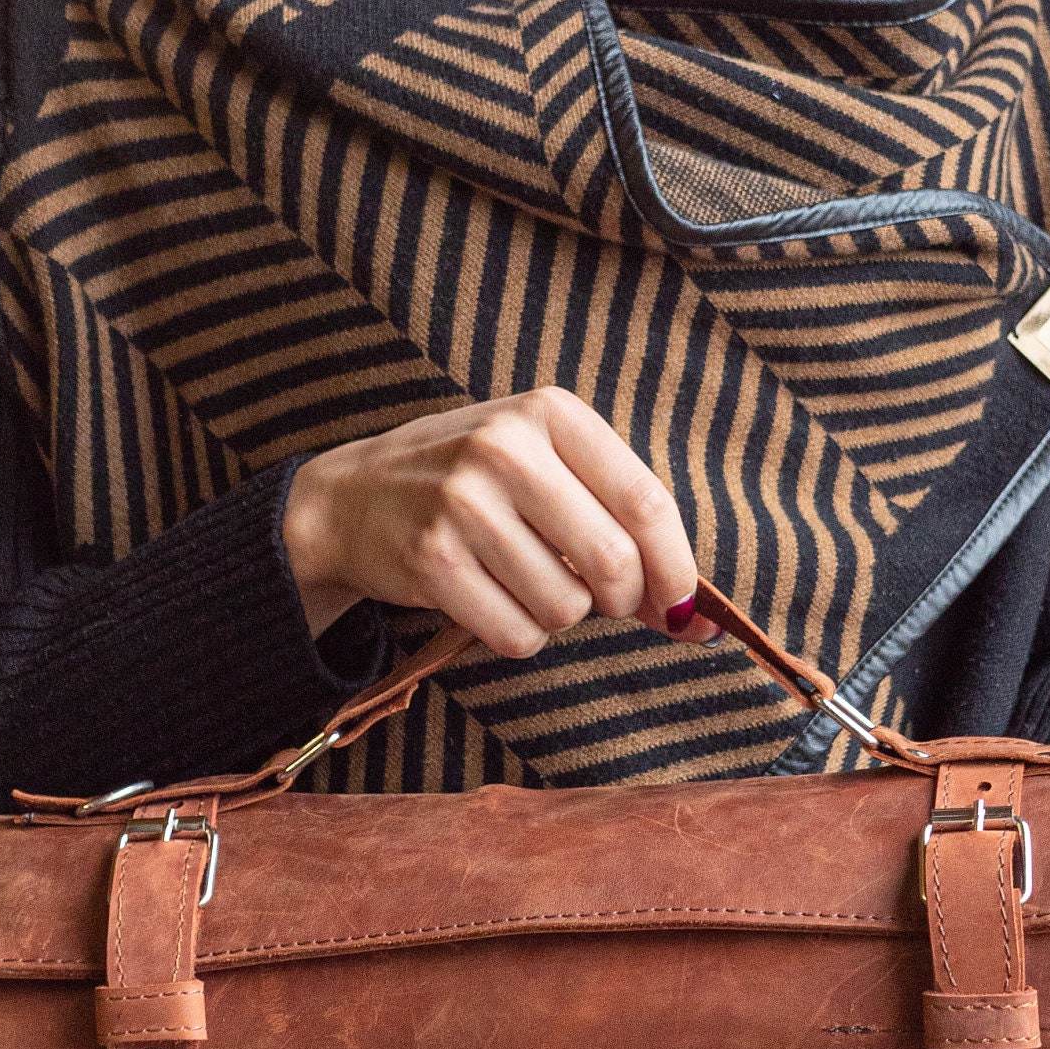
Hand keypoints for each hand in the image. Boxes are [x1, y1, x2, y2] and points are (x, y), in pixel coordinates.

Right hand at [280, 387, 696, 650]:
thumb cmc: (476, 486)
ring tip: (524, 581)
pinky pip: (517, 636)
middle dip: (622, 601)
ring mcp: (462, 504)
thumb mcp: (545, 469)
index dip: (677, 568)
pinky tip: (490, 600)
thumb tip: (695, 618)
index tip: (682, 606)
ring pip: (566, 609)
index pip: (646, 502)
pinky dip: (518, 636)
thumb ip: (619, 524)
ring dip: (560, 616)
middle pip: (614, 562)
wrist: (353, 497)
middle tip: (601, 599)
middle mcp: (505, 448)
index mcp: (549, 412)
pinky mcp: (432, 560)